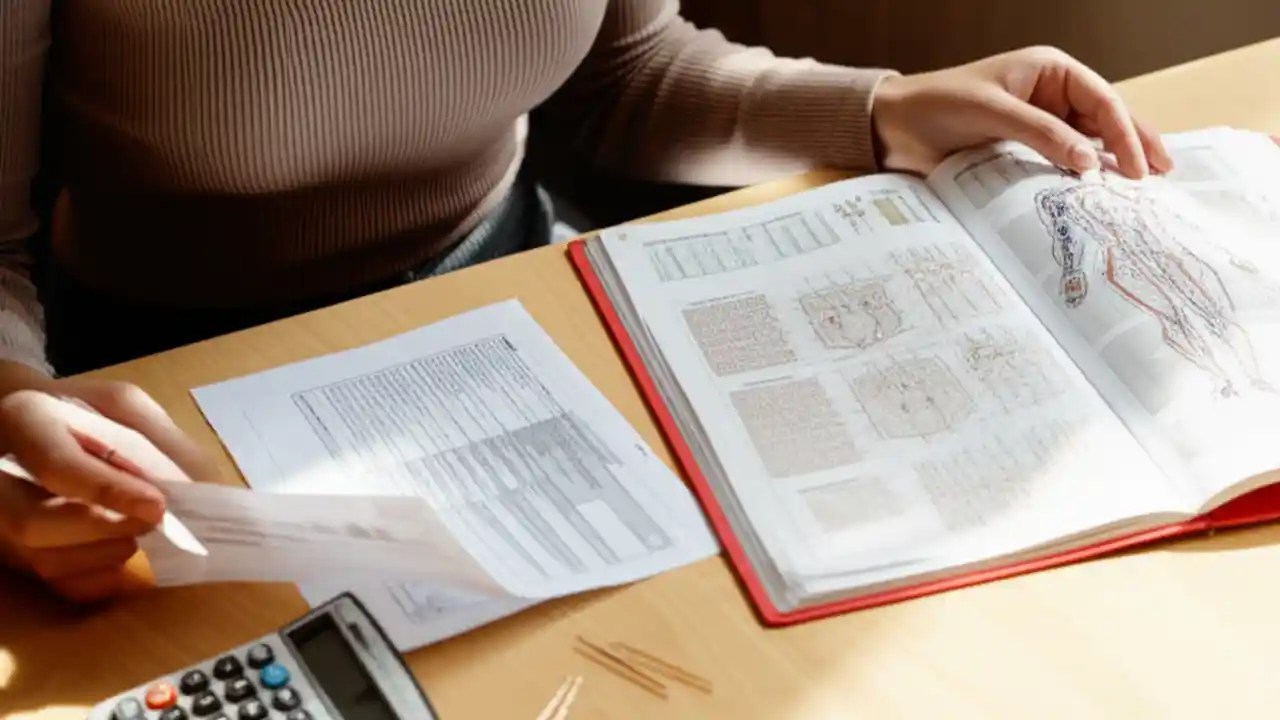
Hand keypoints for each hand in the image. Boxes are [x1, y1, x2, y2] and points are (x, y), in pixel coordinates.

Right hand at [0, 374, 215, 600]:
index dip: (110, 492)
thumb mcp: (122, 406)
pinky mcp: (7, 551)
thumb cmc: (82, 414)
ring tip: (135, 529)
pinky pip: (51, 583)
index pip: (57, 467)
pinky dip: (96, 578)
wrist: (27, 428)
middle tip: (153, 519)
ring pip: (43, 559)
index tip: (157, 507)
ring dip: (107, 553)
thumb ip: (159, 440)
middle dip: (108, 529)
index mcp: (24, 419)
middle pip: (36, 524)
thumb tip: (201, 488)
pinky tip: (116, 556)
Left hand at [872, 46, 1173, 178]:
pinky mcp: (1023, 150)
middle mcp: (1051, 94)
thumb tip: (1089, 161)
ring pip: (1088, 142)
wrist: (894, 127)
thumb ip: (1041, 134)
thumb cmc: (938, 105)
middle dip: (1134, 145)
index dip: (1125, 132)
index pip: (1102, 99)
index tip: (1139, 167)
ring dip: (1112, 164)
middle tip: (1162, 175)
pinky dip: (1081, 177)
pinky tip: (1098, 194)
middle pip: (1105, 120)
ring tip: (1141, 190)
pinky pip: (1062, 162)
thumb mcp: (992, 113)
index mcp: (1050, 71)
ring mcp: (1039, 123)